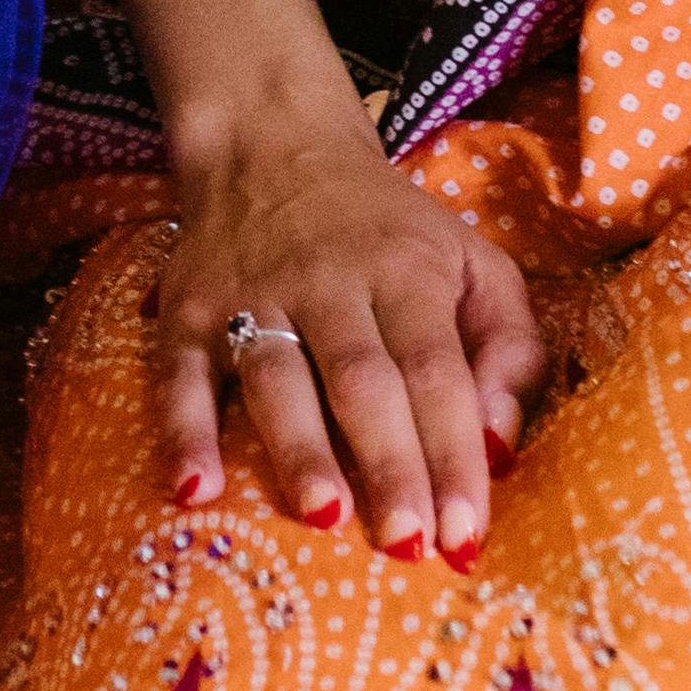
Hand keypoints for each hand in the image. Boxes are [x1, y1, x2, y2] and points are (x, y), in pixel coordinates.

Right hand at [152, 105, 544, 558]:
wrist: (275, 144)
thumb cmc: (392, 233)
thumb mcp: (474, 265)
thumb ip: (509, 351)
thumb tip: (501, 447)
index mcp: (409, 272)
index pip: (437, 372)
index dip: (453, 453)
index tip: (466, 534)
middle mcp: (330, 281)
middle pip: (362, 380)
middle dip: (389, 464)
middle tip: (407, 546)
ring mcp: (253, 294)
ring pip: (277, 376)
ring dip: (297, 449)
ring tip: (321, 517)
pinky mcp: (189, 308)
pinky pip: (180, 372)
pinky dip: (182, 430)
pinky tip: (193, 490)